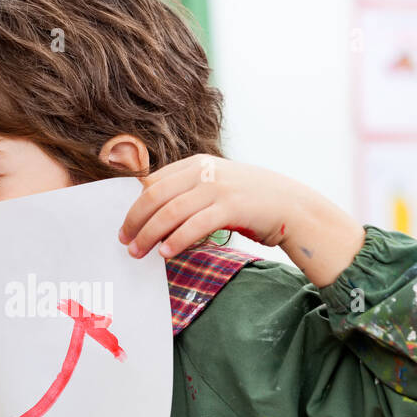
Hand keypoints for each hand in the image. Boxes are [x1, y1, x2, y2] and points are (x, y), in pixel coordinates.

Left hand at [116, 154, 296, 258]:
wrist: (291, 205)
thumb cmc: (250, 201)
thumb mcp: (216, 186)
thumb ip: (188, 192)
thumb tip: (154, 215)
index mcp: (196, 163)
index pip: (153, 182)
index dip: (134, 205)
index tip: (125, 226)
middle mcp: (204, 171)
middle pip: (155, 196)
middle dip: (135, 221)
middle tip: (125, 242)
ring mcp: (218, 187)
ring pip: (170, 212)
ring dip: (150, 234)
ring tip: (138, 252)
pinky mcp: (231, 206)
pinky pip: (195, 225)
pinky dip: (177, 240)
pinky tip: (166, 253)